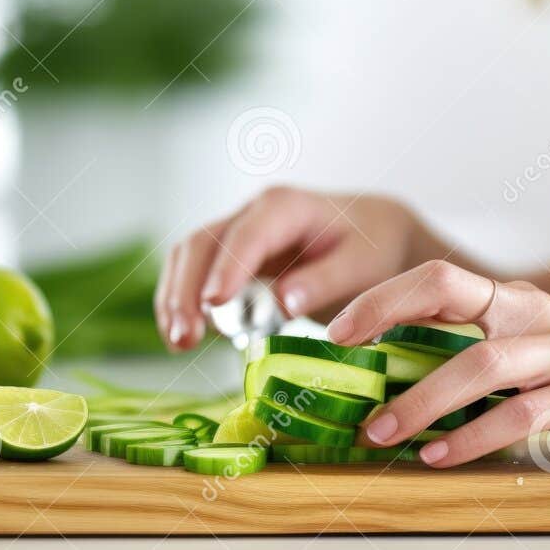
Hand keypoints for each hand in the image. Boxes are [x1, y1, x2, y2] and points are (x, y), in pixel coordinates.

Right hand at [154, 187, 428, 350]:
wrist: (373, 234)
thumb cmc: (372, 247)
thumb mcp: (363, 264)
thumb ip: (325, 280)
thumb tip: (282, 301)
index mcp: (286, 207)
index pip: (247, 234)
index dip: (227, 267)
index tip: (214, 303)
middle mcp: (252, 214)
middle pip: (202, 243)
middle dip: (187, 290)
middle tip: (185, 337)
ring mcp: (236, 233)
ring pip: (188, 256)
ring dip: (176, 299)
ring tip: (179, 343)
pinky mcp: (228, 257)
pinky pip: (192, 273)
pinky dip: (182, 303)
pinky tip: (183, 336)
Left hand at [328, 260, 549, 468]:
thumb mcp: (531, 363)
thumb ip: (473, 366)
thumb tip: (388, 394)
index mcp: (515, 304)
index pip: (438, 279)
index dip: (383, 297)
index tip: (336, 331)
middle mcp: (538, 317)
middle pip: (450, 294)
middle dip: (386, 316)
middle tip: (342, 360)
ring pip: (480, 366)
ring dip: (421, 401)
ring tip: (381, 433)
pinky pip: (520, 418)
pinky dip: (472, 439)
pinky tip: (439, 456)